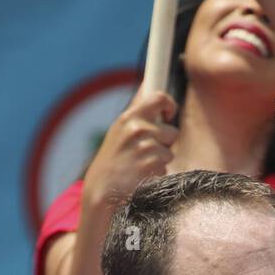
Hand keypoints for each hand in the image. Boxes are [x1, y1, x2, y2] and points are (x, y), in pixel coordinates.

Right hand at [82, 82, 178, 206]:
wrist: (102, 190)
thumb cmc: (112, 160)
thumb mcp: (119, 130)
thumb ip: (136, 112)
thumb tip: (147, 85)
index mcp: (130, 117)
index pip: (159, 98)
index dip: (169, 105)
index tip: (169, 113)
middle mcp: (138, 129)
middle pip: (172, 131)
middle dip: (165, 143)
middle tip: (146, 152)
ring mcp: (146, 149)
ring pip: (169, 153)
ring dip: (160, 161)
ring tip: (140, 165)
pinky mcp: (152, 168)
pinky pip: (166, 169)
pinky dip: (157, 174)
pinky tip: (141, 176)